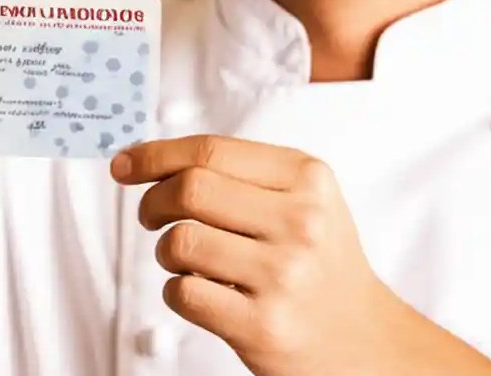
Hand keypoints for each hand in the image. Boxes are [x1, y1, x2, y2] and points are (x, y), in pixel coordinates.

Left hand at [111, 135, 490, 375]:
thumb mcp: (305, 200)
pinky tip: (202, 291)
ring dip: (166, 252)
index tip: (125, 165)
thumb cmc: (321, 264)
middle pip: (190, 189)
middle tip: (152, 215)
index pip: (211, 151)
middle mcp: (300, 222)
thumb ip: (241, 174)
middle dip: (153, 201)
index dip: (155, 155)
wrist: (364, 339)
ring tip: (187, 259)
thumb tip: (150, 160)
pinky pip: (183, 293)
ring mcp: (283, 276)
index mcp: (308, 179)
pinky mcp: (263, 326)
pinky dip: (177, 290)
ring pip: (181, 242)